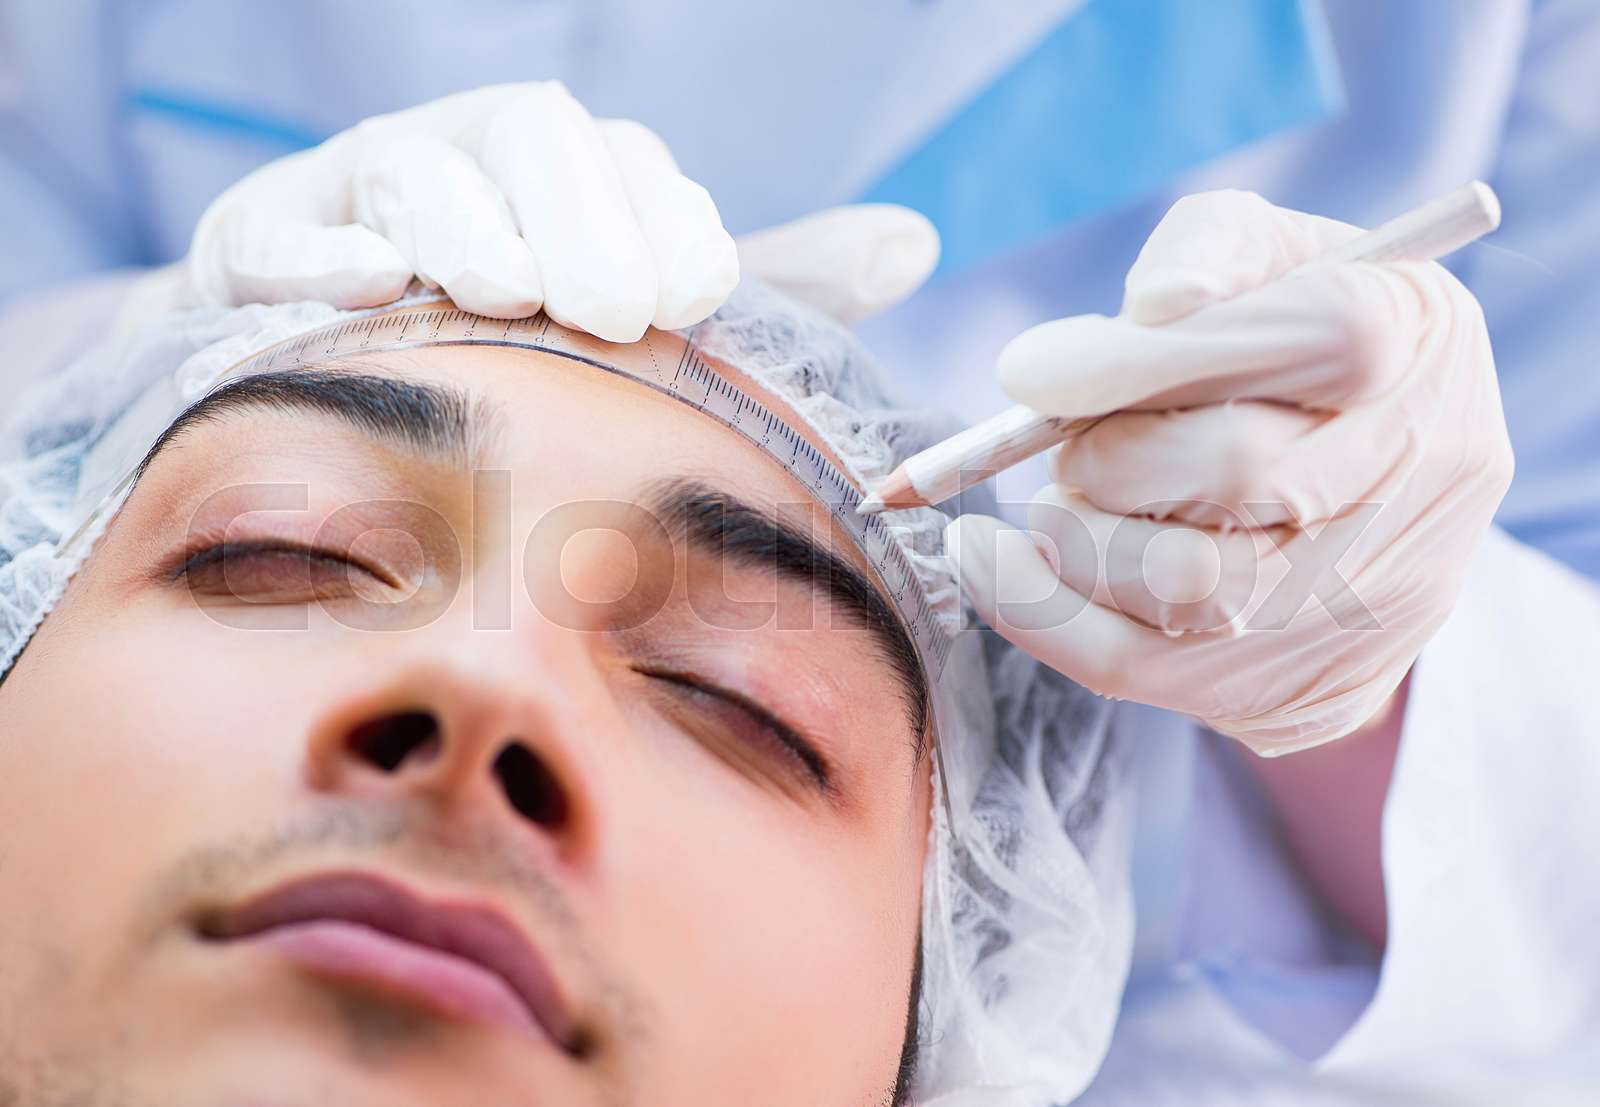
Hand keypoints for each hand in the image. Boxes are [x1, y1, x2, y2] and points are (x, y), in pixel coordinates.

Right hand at [179, 82, 938, 339]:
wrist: (341, 361)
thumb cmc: (529, 333)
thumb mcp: (654, 302)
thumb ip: (776, 275)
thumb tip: (916, 242)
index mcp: (569, 168)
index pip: (629, 167)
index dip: (668, 222)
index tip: (699, 296)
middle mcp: (471, 159)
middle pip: (528, 145)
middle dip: (577, 219)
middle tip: (616, 310)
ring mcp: (365, 189)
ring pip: (414, 177)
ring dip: (466, 226)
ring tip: (508, 293)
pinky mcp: (264, 234)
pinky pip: (284, 231)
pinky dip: (324, 252)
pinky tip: (371, 285)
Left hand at [946, 190, 1513, 753]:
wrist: (1364, 492)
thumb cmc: (1285, 344)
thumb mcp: (1269, 257)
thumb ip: (1211, 250)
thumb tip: (1158, 304)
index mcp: (1419, 341)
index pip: (1318, 337)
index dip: (1155, 357)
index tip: (1031, 371)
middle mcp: (1422, 476)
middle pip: (1243, 472)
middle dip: (1112, 457)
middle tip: (1065, 445)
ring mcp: (1373, 595)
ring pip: (1188, 585)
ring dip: (1080, 539)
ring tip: (1059, 505)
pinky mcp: (1303, 684)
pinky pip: (1140, 664)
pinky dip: (1041, 613)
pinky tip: (991, 568)